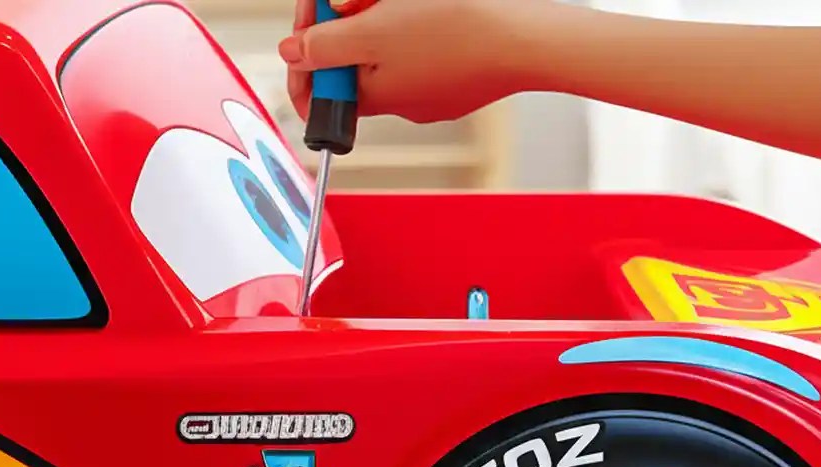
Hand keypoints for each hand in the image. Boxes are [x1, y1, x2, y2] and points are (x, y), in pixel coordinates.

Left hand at [279, 0, 544, 123]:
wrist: (528, 39)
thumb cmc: (458, 33)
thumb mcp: (374, 32)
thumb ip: (325, 46)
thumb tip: (291, 54)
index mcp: (372, 98)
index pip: (315, 92)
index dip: (303, 51)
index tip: (312, 13)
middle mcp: (399, 102)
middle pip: (349, 61)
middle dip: (344, 21)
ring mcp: (431, 89)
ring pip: (385, 47)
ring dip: (379, 16)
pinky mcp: (457, 72)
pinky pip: (419, 45)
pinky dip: (412, 21)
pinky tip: (428, 7)